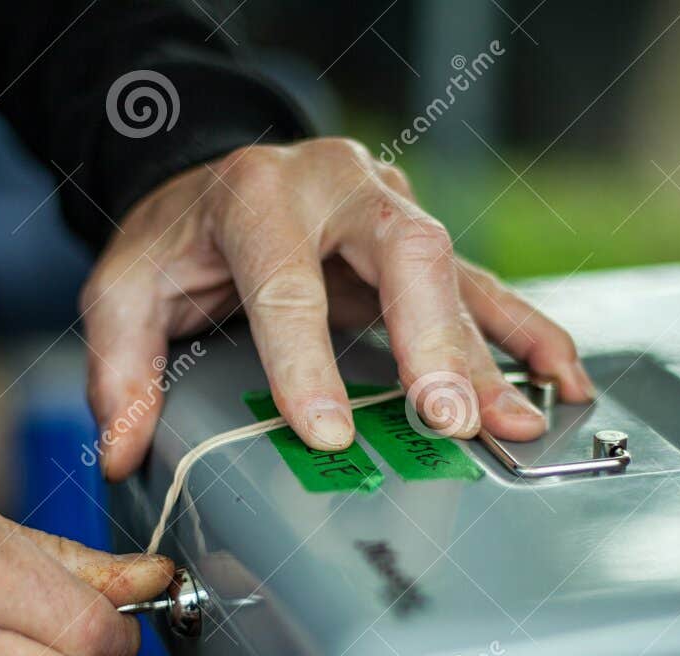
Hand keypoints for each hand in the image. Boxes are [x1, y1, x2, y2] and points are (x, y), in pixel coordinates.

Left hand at [81, 137, 593, 480]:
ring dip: (488, 352)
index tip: (324, 432)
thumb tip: (126, 447)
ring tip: (516, 419)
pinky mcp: (421, 243)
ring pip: (454, 271)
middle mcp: (336, 188)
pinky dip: (525, 333)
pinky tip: (559, 378)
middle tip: (444, 419)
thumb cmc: (176, 242)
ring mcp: (389, 209)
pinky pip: (486, 284)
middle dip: (429, 342)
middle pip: (402, 253)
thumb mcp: (122, 289)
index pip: (287, 282)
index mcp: (255, 197)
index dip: (306, 361)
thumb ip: (121, 364)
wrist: (211, 184)